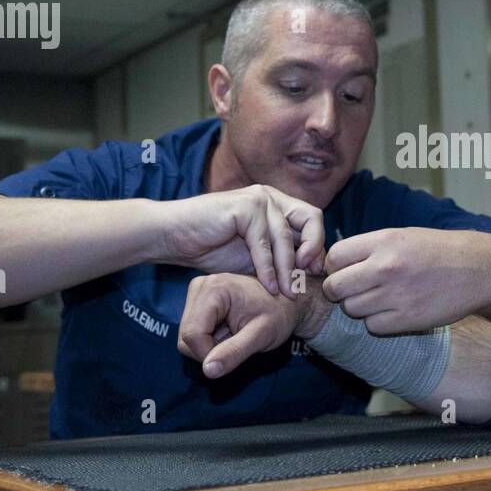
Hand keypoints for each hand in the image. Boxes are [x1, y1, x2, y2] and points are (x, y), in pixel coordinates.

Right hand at [159, 185, 324, 296]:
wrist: (172, 237)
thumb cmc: (211, 247)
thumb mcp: (254, 256)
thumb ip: (280, 258)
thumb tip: (314, 273)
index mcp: (277, 204)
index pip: (311, 220)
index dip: (318, 247)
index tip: (316, 275)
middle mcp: (271, 196)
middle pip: (311, 218)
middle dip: (314, 250)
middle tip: (309, 277)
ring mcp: (258, 198)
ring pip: (285, 237)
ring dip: (288, 269)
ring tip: (288, 293)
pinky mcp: (244, 207)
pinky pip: (264, 243)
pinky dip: (268, 268)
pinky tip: (269, 287)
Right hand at [177, 273, 326, 378]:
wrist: (288, 300)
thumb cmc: (280, 315)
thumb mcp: (262, 336)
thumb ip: (234, 352)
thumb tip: (208, 371)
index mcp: (215, 288)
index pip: (192, 334)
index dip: (209, 354)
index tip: (236, 354)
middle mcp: (200, 285)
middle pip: (186, 337)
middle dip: (210, 349)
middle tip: (239, 342)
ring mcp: (197, 292)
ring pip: (187, 337)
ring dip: (210, 346)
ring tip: (236, 335)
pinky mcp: (198, 301)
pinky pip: (192, 332)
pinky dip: (209, 339)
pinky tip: (229, 331)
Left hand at [322, 227, 490, 334]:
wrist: (479, 270)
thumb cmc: (439, 251)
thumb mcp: (403, 236)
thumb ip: (370, 248)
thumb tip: (335, 263)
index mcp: (383, 241)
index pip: (334, 258)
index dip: (334, 267)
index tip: (345, 271)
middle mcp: (385, 267)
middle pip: (336, 287)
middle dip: (340, 290)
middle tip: (354, 290)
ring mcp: (395, 295)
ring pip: (351, 309)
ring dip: (360, 307)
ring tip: (379, 299)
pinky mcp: (407, 319)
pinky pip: (373, 326)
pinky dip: (378, 323)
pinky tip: (393, 311)